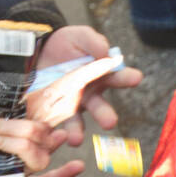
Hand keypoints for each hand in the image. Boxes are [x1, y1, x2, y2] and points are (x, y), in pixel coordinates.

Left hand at [35, 24, 142, 145]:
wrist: (39, 50)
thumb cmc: (67, 44)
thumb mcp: (80, 36)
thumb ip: (94, 41)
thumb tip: (106, 52)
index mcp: (102, 77)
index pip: (118, 78)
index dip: (128, 78)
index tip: (136, 77)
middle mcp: (90, 95)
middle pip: (100, 108)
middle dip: (105, 116)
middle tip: (110, 123)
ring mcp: (71, 105)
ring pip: (77, 122)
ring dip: (77, 131)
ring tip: (75, 140)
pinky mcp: (53, 110)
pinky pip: (53, 121)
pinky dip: (51, 129)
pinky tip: (49, 134)